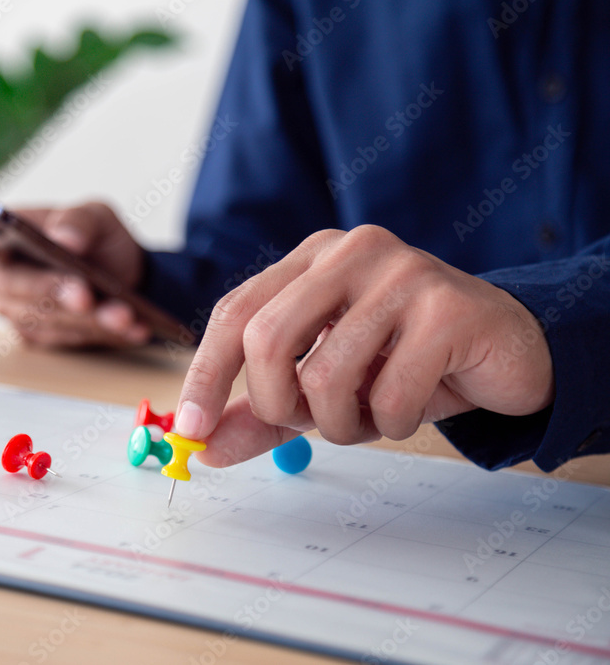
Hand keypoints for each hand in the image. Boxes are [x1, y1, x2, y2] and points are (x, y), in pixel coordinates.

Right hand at [0, 202, 150, 346]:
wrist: (126, 275)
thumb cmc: (97, 239)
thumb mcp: (97, 215)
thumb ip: (79, 219)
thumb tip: (64, 237)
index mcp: (2, 235)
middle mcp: (2, 274)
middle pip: (10, 285)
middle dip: (50, 289)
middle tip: (84, 293)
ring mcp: (19, 310)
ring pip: (44, 317)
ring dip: (87, 317)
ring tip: (124, 313)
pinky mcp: (42, 336)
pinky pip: (68, 337)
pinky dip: (104, 332)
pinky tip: (132, 328)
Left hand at [173, 225, 553, 466]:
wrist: (507, 351)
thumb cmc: (405, 362)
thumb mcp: (322, 386)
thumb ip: (261, 412)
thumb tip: (200, 445)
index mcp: (310, 259)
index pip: (234, 312)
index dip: (206, 374)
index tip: (190, 430)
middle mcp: (350, 251)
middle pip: (266, 339)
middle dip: (276, 405)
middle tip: (305, 422)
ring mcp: (402, 273)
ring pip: (325, 377)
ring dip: (339, 424)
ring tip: (369, 414)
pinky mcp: (447, 309)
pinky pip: (388, 397)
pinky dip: (390, 425)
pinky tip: (411, 408)